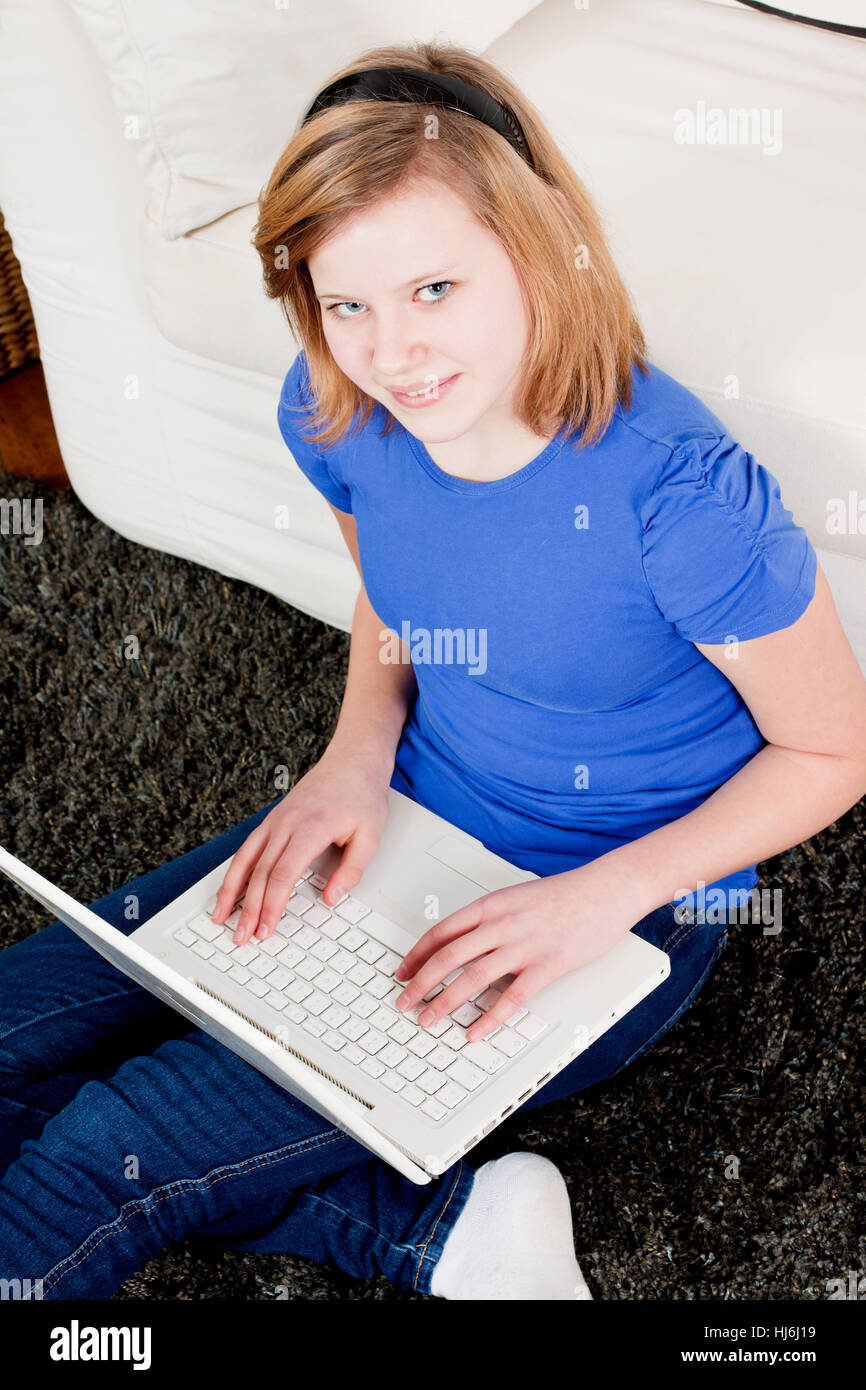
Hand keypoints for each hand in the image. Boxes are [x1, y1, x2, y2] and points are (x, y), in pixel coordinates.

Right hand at [210, 743, 390, 944]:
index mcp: (311, 828)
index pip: (283, 874)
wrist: (352, 759)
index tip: (266, 928)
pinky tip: (228, 888)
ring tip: (220, 917)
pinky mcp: (272, 819)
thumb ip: (351, 870)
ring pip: (245, 859)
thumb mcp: (370, 834)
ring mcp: (276, 820)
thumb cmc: (361, 794)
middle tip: (241, 936)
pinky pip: (247, 847)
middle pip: (260, 872)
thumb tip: (332, 898)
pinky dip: (235, 871)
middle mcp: (287, 823)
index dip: (272, 905)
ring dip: (230, 891)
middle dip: (248, 908)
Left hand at [393, 860, 646, 1043]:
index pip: (441, 932)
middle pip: (448, 957)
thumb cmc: (566, 895)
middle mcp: (501, 924)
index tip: (402, 973)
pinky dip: (489, 1018)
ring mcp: (524, 945)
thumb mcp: (517, 898)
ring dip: (445, 1002)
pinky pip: (511, 998)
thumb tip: (465, 943)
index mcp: (491, 905)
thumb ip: (491, 920)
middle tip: (404, 1003)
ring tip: (429, 1020)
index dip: (416, 955)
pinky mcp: (547, 965)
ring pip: (472, 978)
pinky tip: (476, 1032)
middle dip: (420, 983)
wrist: (606, 890)